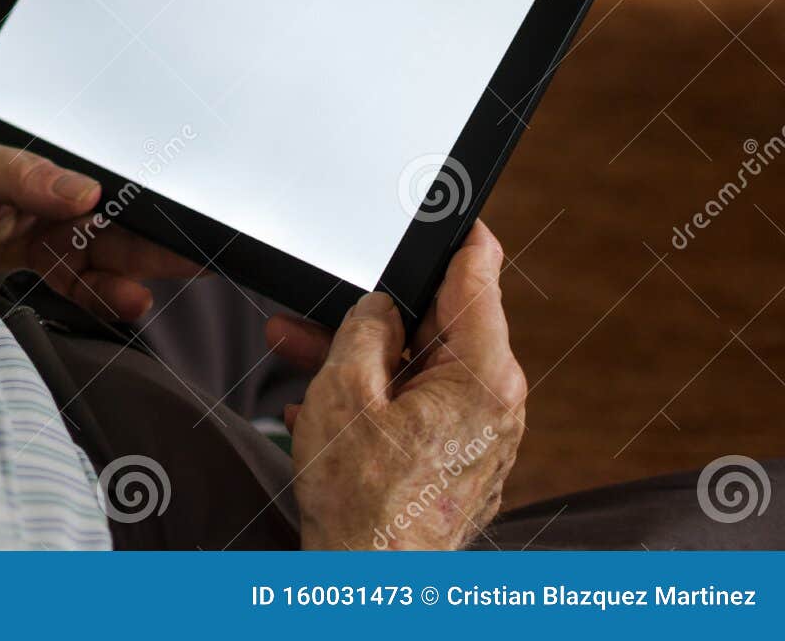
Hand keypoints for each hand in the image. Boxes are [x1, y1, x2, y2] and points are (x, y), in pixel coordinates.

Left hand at [0, 132, 199, 320]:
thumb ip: (19, 172)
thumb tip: (81, 189)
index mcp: (34, 165)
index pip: (96, 180)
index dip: (137, 196)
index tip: (172, 212)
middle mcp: (46, 197)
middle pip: (110, 219)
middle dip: (151, 238)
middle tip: (190, 255)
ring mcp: (43, 235)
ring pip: (103, 255)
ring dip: (129, 274)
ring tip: (140, 293)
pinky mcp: (35, 268)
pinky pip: (80, 284)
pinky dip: (103, 296)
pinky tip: (125, 302)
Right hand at [267, 221, 525, 549]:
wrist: (373, 586)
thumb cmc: (365, 503)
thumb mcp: (344, 392)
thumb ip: (364, 331)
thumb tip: (380, 308)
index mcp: (484, 377)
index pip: (480, 276)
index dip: (458, 236)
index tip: (447, 208)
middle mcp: (496, 405)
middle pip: (438, 328)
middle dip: (373, 318)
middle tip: (314, 313)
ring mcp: (481, 438)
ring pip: (421, 370)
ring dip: (363, 361)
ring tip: (298, 357)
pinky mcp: (459, 463)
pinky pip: (421, 409)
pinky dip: (378, 400)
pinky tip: (326, 407)